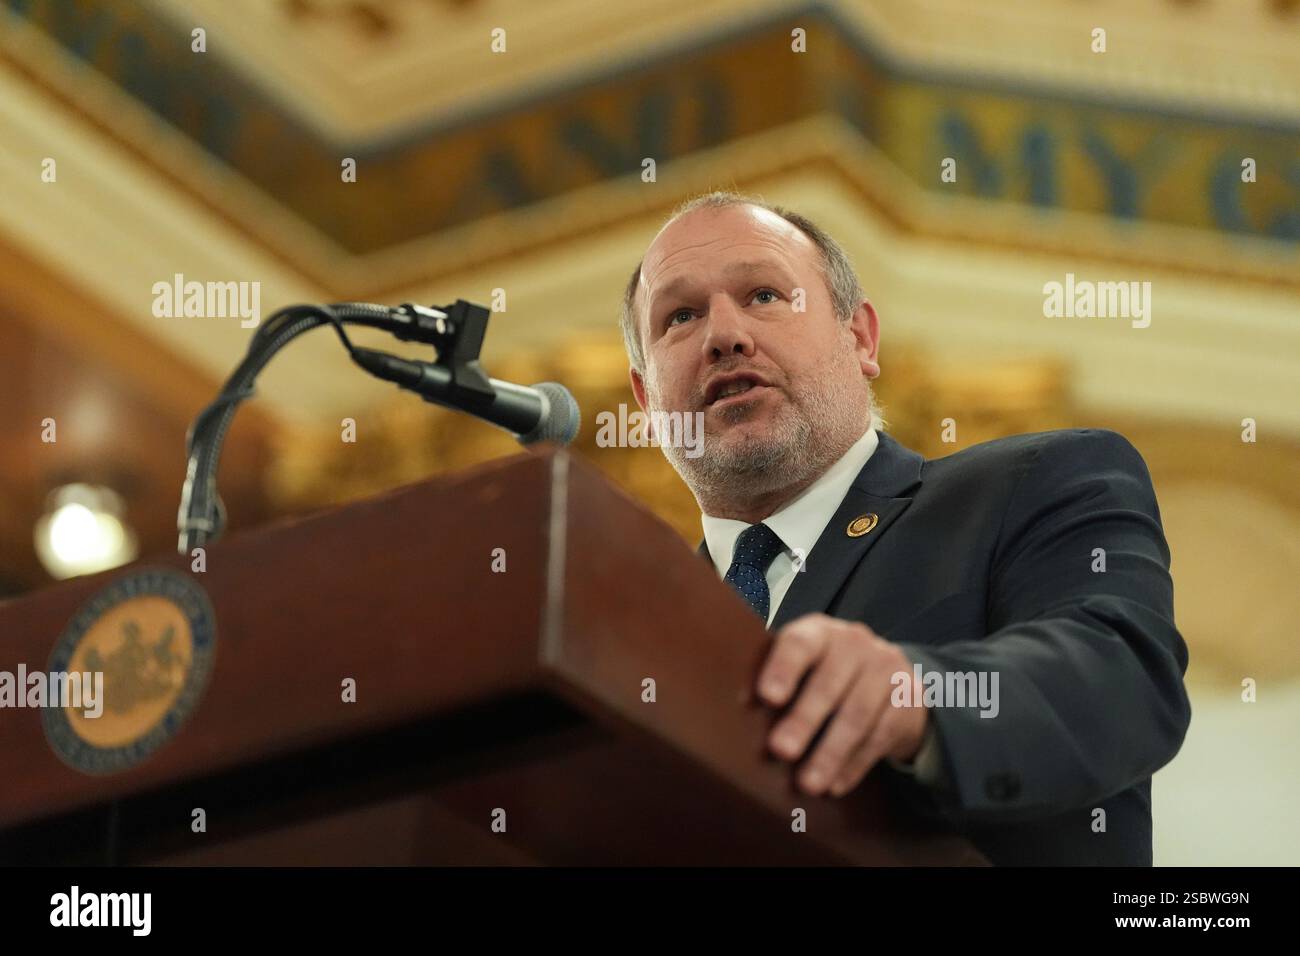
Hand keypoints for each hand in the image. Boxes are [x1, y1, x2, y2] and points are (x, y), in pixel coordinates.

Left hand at [756, 612, 927, 796]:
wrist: (889, 677)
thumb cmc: (825, 675)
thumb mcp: (803, 667)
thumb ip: (775, 682)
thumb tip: (739, 712)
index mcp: (819, 632)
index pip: (800, 643)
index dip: (783, 669)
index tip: (766, 698)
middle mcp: (855, 643)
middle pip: (829, 683)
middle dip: (804, 720)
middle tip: (780, 750)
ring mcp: (886, 669)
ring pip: (858, 715)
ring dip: (830, 753)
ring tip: (808, 783)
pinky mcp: (908, 698)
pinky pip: (880, 736)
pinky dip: (855, 764)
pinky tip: (835, 785)